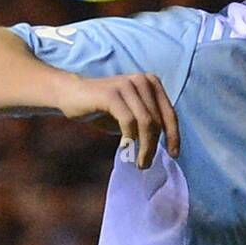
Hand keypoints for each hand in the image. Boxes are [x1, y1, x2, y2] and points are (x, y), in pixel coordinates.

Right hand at [54, 72, 179, 167]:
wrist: (70, 94)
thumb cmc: (102, 108)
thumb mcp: (130, 114)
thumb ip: (147, 123)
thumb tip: (164, 146)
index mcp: (151, 83)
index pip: (169, 113)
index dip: (174, 136)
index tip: (174, 154)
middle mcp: (143, 80)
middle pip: (157, 120)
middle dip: (154, 146)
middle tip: (145, 164)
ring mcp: (128, 85)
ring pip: (146, 122)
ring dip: (145, 146)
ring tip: (139, 162)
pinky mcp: (112, 94)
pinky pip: (128, 121)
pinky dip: (129, 138)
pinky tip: (124, 149)